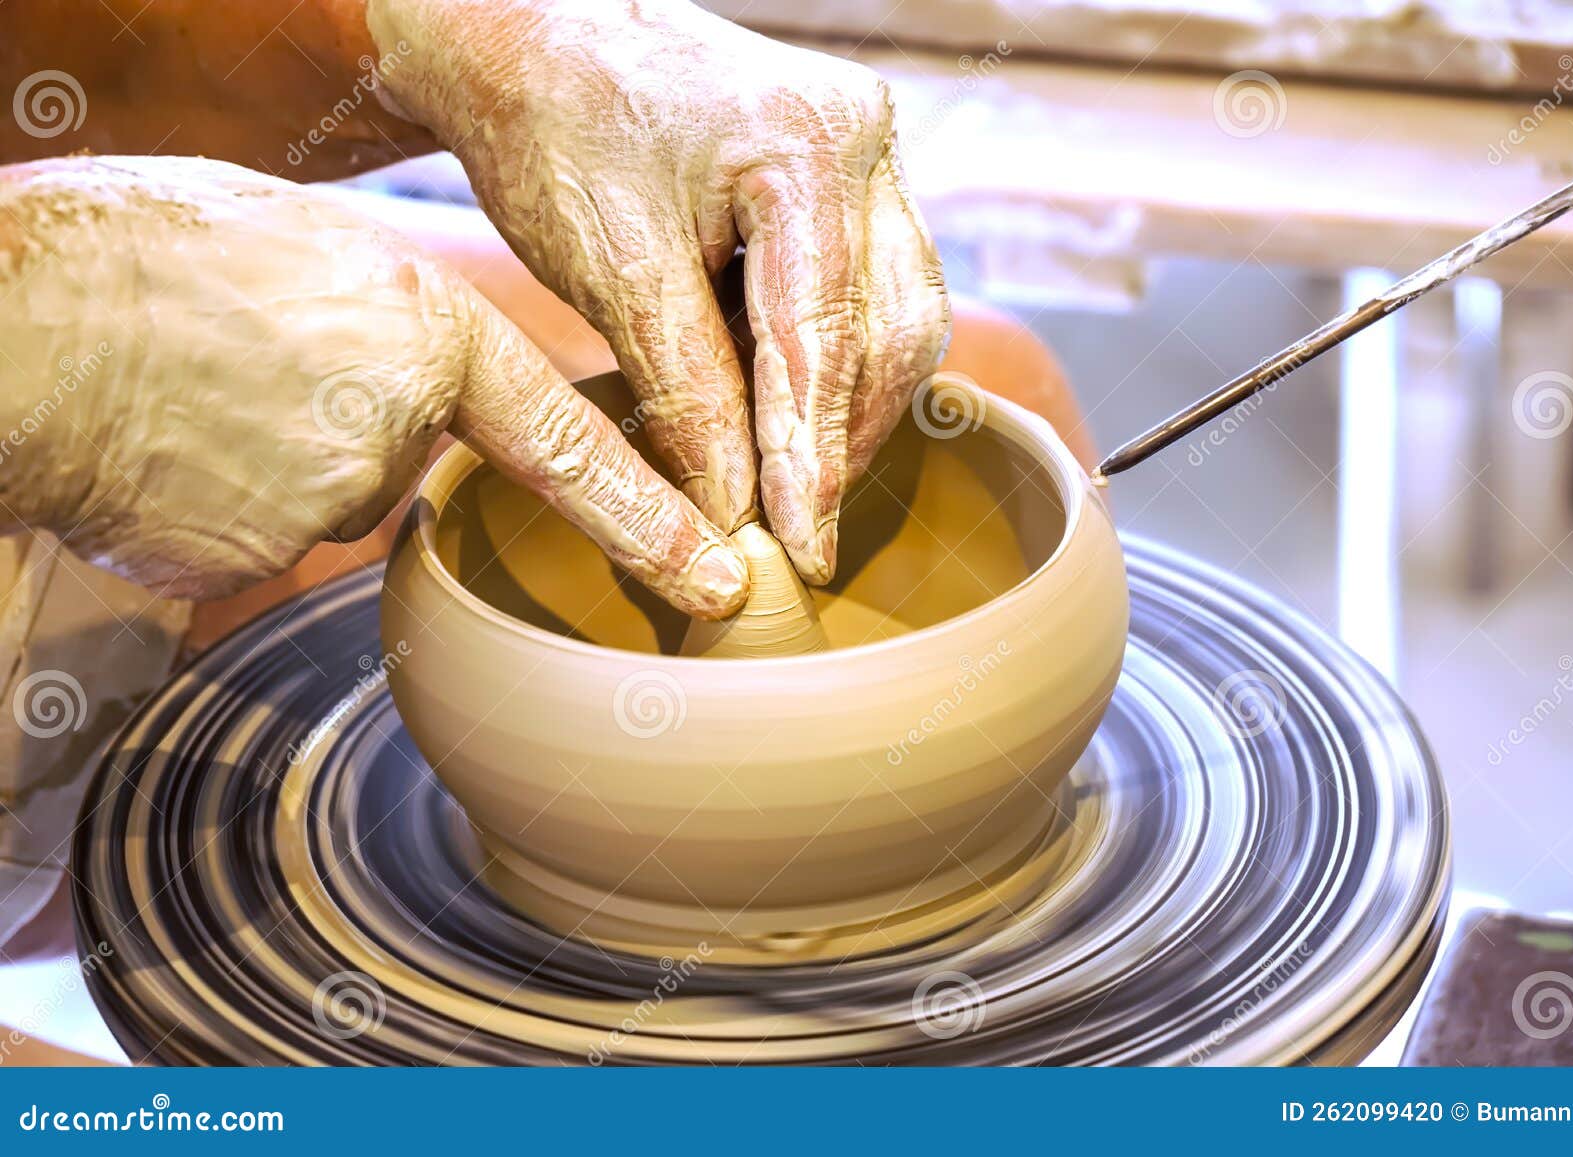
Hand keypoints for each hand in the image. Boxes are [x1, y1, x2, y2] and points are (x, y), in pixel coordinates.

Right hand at [0, 156, 747, 615]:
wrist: (22, 325)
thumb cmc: (147, 255)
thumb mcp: (300, 248)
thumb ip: (374, 323)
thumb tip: (387, 390)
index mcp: (424, 332)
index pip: (568, 446)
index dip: (647, 517)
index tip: (720, 577)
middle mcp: (395, 433)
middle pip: (394, 463)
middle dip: (331, 430)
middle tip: (240, 374)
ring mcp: (324, 506)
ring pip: (316, 499)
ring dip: (262, 464)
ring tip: (184, 397)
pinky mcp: (250, 562)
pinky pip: (251, 535)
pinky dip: (210, 502)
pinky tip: (156, 451)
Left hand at [367, 0, 949, 583]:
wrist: (528, 38)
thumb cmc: (555, 130)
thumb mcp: (613, 272)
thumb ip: (686, 392)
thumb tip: (737, 513)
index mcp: (811, 146)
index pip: (827, 340)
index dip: (816, 460)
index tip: (804, 551)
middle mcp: (864, 141)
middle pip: (894, 332)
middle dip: (846, 441)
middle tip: (798, 530)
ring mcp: (866, 155)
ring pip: (896, 319)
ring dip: (845, 410)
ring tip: (788, 483)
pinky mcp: (845, 179)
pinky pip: (868, 293)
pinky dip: (826, 365)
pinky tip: (777, 411)